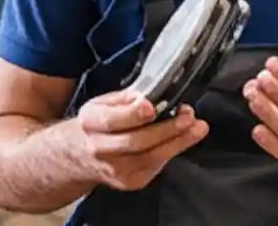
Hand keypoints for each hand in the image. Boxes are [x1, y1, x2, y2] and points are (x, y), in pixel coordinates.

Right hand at [73, 90, 208, 190]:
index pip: (112, 120)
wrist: (80, 155)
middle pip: (136, 141)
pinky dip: (172, 151)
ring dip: (178, 142)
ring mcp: (114, 169)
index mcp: (91, 122)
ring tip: (197, 128)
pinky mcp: (129, 182)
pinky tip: (184, 139)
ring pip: (150, 157)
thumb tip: (154, 94)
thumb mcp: (105, 102)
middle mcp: (100, 148)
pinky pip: (155, 167)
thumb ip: (128, 98)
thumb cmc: (99, 123)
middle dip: (166, 129)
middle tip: (189, 116)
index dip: (132, 114)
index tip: (152, 107)